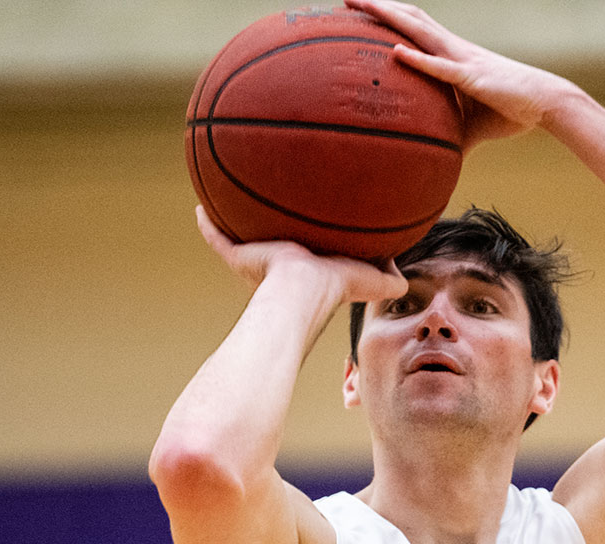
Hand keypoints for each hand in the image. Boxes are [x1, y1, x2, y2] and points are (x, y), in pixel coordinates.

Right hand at [195, 207, 404, 304]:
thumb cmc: (335, 286)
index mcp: (310, 266)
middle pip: (275, 239)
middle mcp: (282, 263)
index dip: (314, 236)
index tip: (314, 218)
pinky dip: (209, 226)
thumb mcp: (372, 280)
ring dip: (238, 219)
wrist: (302, 289)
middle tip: (273, 200)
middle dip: (275, 223)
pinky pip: (219, 238)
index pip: (312, 249)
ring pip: (244, 236)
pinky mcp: (240, 258)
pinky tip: (199, 207)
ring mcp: (258, 260)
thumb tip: (405, 275)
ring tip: (229, 192)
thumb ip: (391, 277)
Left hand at [344, 0, 582, 148]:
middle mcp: (453, 49)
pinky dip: (418, 60)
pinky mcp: (473, 78)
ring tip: (362, 7)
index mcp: (451, 55)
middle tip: (347, 0)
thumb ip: (447, 134)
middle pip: (410, 19)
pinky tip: (397, 52)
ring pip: (420, 31)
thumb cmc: (509, 110)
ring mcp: (462, 60)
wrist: (545, 104)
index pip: (414, 28)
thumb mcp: (469, 126)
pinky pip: (441, 68)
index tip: (359, 12)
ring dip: (391, 18)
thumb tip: (432, 159)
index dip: (388, 16)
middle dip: (378, 7)